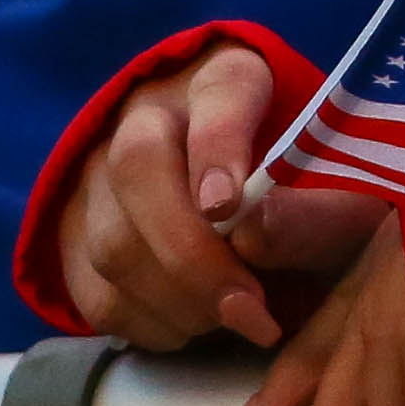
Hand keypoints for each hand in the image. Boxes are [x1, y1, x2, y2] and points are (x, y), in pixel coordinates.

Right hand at [55, 48, 379, 347]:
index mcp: (227, 80)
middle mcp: (149, 115)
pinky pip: (96, 294)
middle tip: (249, 309)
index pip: (220, 93)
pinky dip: (149, 324)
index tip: (227, 205)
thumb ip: (312, 211)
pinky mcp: (73, 235)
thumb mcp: (331, 189)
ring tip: (233, 319)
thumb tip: (254, 239)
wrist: (234, 192)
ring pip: (112, 242)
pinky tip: (195, 326)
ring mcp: (99, 174)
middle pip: (139, 167)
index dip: (217, 149)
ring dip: (177, 300)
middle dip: (192, 253)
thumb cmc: (297, 185)